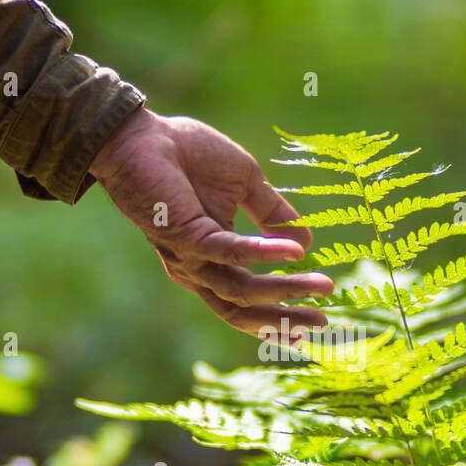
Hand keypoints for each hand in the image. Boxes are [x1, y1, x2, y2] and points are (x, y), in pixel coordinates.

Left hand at [90, 108, 333, 338]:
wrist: (142, 133)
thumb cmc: (187, 155)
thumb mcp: (246, 184)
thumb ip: (274, 214)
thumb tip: (308, 242)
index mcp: (211, 259)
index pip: (244, 303)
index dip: (276, 319)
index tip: (308, 332)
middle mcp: (197, 268)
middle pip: (242, 310)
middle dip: (285, 319)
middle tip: (323, 322)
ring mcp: (189, 255)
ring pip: (239, 290)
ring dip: (285, 290)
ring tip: (323, 286)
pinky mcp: (184, 235)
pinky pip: (228, 252)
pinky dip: (263, 254)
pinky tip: (294, 252)